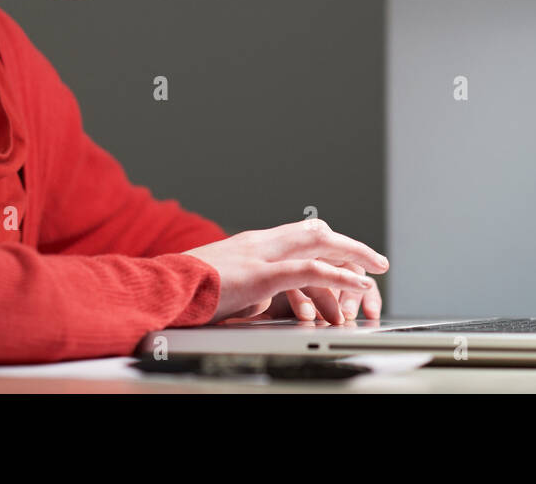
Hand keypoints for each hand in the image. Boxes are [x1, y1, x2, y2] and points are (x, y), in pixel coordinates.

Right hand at [183, 218, 387, 323]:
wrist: (158, 288)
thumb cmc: (182, 292)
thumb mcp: (222, 287)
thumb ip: (247, 290)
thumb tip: (261, 304)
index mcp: (250, 244)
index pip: (299, 233)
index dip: (328, 242)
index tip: (348, 254)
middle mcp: (259, 242)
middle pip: (315, 231)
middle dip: (349, 244)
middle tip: (375, 259)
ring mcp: (260, 255)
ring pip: (320, 244)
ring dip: (354, 255)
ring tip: (377, 269)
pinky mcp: (260, 274)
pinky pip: (309, 270)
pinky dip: (339, 276)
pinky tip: (358, 284)